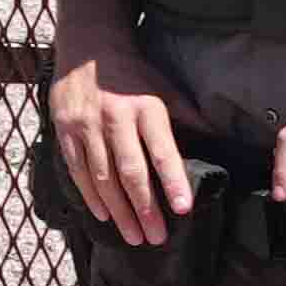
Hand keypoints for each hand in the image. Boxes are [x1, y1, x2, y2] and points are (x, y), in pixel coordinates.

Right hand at [44, 35, 198, 245]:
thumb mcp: (165, 89)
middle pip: (130, 171)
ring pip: (102, 177)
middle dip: (144, 208)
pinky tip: (103, 216)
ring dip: (119, 211)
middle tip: (156, 237)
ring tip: (134, 236)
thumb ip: (189, 117)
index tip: (182, 208)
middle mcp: (115, 118)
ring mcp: (86, 125)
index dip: (172, 180)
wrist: (88, 48)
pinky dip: (90, 196)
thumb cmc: (133, 74)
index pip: (162, 150)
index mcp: (146, 108)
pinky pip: (77, 170)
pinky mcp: (65, 130)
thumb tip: (220, 141)